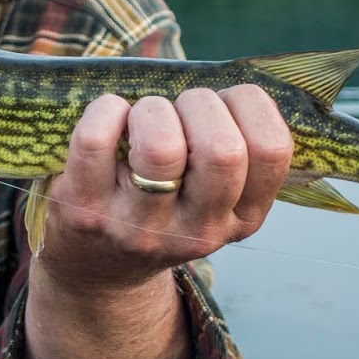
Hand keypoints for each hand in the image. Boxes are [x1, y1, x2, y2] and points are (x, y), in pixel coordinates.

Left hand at [37, 86, 291, 294]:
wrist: (99, 267)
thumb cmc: (166, 204)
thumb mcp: (218, 195)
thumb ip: (237, 149)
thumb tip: (236, 91)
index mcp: (243, 217)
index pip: (271, 149)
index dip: (249, 107)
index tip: (224, 109)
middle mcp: (198, 229)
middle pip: (221, 148)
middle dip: (200, 103)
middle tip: (181, 112)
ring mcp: (139, 226)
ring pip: (160, 145)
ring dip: (152, 108)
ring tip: (144, 119)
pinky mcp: (87, 212)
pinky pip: (95, 139)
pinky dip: (104, 110)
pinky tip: (110, 119)